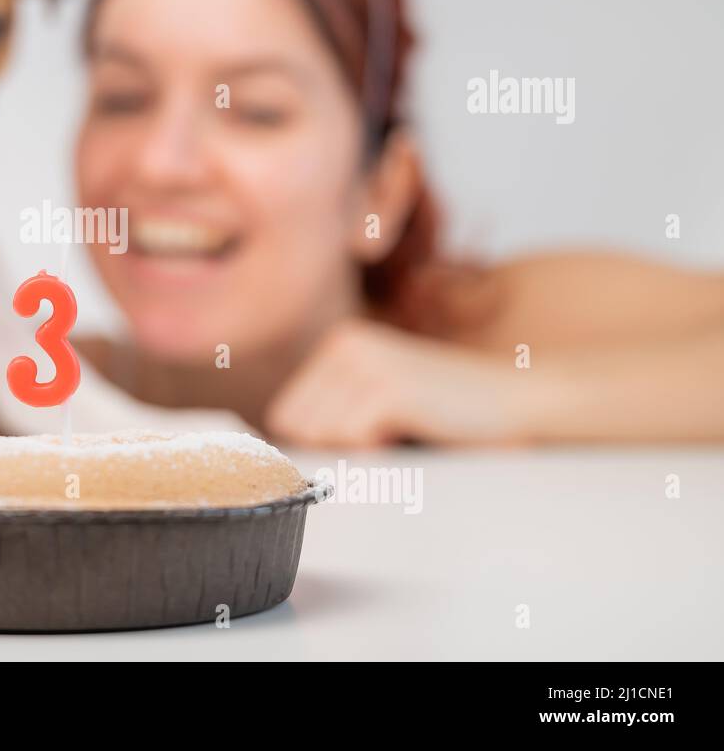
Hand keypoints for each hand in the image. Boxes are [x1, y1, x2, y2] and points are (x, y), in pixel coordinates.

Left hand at [264, 318, 527, 448]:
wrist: (519, 398)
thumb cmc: (450, 410)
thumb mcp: (381, 397)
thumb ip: (333, 411)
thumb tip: (276, 449)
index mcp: (340, 343)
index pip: (288, 414)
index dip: (322, 440)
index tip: (364, 440)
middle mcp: (345, 345)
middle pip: (299, 427)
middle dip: (337, 446)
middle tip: (386, 437)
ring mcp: (365, 365)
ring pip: (323, 436)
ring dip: (361, 449)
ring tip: (402, 432)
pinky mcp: (388, 390)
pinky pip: (352, 442)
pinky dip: (379, 452)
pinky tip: (411, 432)